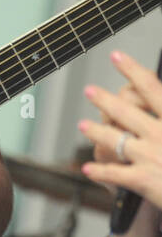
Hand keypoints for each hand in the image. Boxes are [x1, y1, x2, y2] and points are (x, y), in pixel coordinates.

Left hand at [79, 50, 161, 211]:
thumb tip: (158, 98)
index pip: (150, 87)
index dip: (131, 70)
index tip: (117, 56)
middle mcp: (160, 134)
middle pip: (124, 111)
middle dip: (104, 99)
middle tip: (89, 90)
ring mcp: (149, 156)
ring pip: (113, 139)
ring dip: (95, 131)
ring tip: (83, 125)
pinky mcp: (143, 180)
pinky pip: (115, 173)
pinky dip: (100, 171)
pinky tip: (87, 169)